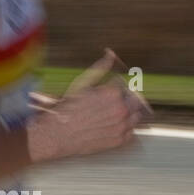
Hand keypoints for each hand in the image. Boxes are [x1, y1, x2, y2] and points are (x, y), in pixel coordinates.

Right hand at [27, 50, 152, 164]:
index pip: (126, 85)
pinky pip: (131, 132)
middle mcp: (121, 109)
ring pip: (136, 116)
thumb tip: (110, 53)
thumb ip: (100, 68)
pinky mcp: (119, 141)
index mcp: (114, 93)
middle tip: (110, 104)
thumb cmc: (67, 110)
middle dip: (125, 99)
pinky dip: (125, 128)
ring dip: (129, 113)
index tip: (108, 92)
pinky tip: (112, 126)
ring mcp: (121, 126)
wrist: (57, 134)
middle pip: (135, 100)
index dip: (116, 88)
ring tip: (112, 115)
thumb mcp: (83, 84)